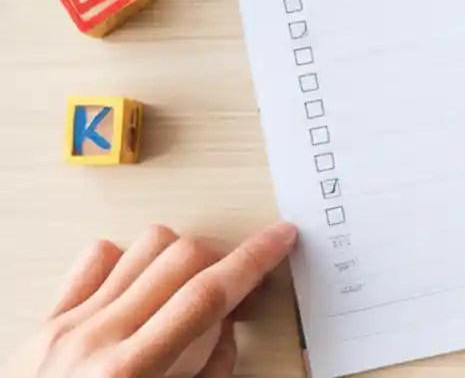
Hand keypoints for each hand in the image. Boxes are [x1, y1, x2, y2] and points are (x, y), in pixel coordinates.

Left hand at [3, 222, 296, 377]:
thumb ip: (207, 374)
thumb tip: (227, 333)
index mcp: (132, 373)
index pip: (208, 294)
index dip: (254, 260)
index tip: (279, 238)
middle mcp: (97, 339)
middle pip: (183, 259)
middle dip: (226, 260)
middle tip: (242, 287)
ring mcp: (68, 326)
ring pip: (144, 247)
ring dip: (181, 257)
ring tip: (190, 288)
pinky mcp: (46, 323)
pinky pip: (95, 260)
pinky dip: (127, 261)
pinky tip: (141, 287)